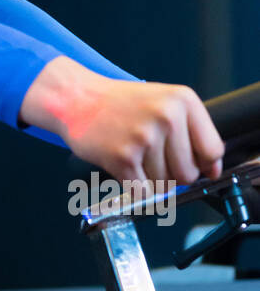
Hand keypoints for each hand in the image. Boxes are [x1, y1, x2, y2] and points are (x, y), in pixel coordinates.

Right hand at [19, 56, 223, 184]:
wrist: (76, 98)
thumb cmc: (120, 104)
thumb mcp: (163, 102)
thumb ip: (191, 131)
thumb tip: (211, 170)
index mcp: (183, 100)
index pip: (213, 149)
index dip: (203, 163)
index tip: (193, 164)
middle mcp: (167, 116)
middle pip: (188, 173)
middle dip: (172, 174)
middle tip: (151, 157)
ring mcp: (144, 137)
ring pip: (165, 185)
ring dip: (150, 180)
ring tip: (133, 155)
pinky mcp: (123, 158)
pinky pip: (143, 193)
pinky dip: (134, 187)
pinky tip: (124, 166)